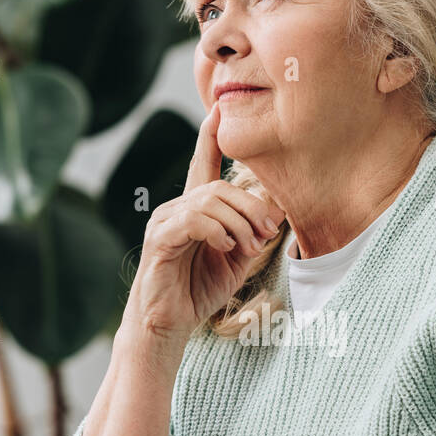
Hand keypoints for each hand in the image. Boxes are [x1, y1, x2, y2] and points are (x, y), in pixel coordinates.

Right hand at [118, 100, 285, 345]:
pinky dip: (218, 231)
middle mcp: (175, 209)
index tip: (218, 110)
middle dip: (251, 207)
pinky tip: (226, 248)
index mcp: (193, 210)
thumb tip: (277, 211)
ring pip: (209, 201)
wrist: (168, 325)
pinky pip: (193, 220)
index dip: (209, 137)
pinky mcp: (159, 240)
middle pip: (218, 186)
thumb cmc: (197, 291)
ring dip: (239, 223)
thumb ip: (251, 233)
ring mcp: (164, 223)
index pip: (201, 165)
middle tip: (268, 234)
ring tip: (249, 248)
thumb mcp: (236, 259)